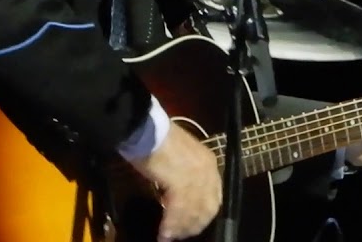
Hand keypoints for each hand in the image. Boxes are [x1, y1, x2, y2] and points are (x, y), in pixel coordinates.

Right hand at [127, 123, 221, 240]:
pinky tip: (163, 233)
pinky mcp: (181, 183)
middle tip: (180, 235)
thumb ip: (186, 174)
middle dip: (194, 224)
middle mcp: (207, 171)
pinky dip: (170, 224)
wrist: (148, 129)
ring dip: (181, 228)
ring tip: (170, 236)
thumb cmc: (159, 139)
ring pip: (193, 212)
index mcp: (209, 162)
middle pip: (207, 207)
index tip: (191, 224)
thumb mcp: (181, 157)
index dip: (203, 213)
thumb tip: (179, 195)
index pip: (214, 196)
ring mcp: (196, 177)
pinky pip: (177, 211)